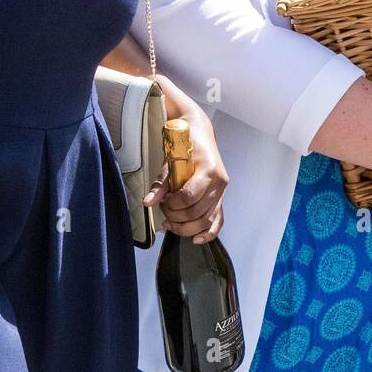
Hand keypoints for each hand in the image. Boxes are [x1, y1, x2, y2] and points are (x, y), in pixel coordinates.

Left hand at [147, 109, 227, 243]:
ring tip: (172, 224)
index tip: (163, 201)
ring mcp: (222, 192)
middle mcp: (219, 183)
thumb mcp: (170, 161)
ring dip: (187, 228)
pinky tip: (195, 239)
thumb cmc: (186, 143)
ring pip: (206, 221)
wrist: (200, 133)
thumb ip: (160, 184)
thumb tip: (149, 202)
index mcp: (209, 170)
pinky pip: (218, 221)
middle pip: (197, 213)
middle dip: (177, 217)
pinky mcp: (220, 198)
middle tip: (164, 211)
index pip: (189, 197)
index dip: (172, 204)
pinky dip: (207, 233)